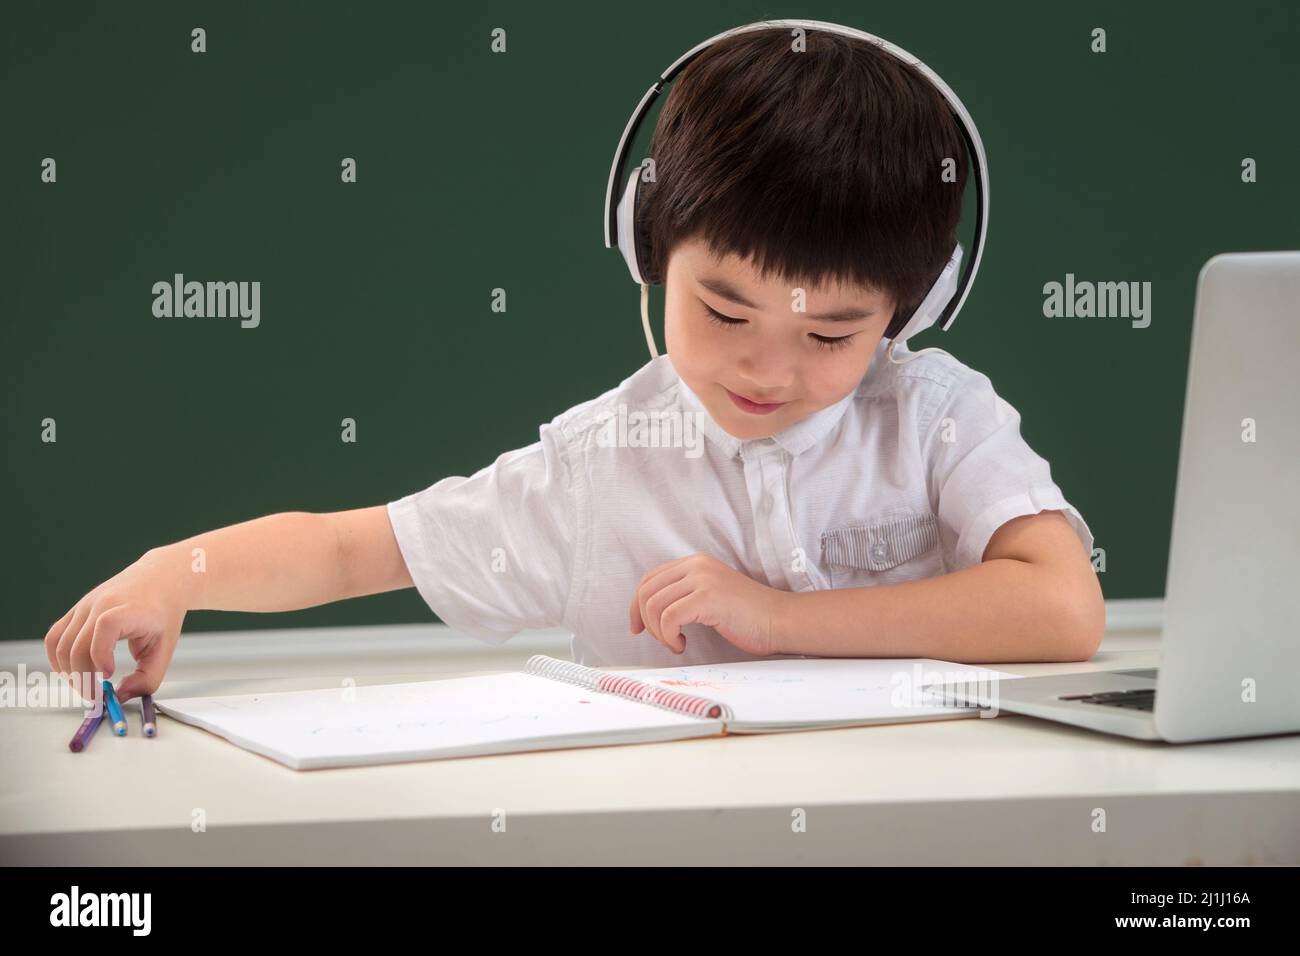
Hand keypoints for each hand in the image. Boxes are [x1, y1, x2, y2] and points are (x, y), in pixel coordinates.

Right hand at [44, 547, 190, 703]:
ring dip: (68, 670)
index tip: (108, 674)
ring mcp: (84, 606)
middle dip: (81, 677)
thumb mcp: (165, 648)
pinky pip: (55, 636)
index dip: (100, 655)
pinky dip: (58, 657)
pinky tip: (73, 670)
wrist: (159, 579)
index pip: (105, 627)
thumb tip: (120, 696)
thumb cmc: (163, 612)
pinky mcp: (75, 610)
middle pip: (76, 644)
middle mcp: (101, 603)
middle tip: (95, 696)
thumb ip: (148, 678)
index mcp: (127, 609)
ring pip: (59, 643)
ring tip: (86, 684)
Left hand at [629, 553, 783, 656]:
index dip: (636, 606)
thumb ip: (684, 594)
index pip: (649, 579)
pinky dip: (669, 637)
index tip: (638, 628)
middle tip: (662, 640)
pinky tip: (683, 644)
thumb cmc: (747, 616)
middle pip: (646, 592)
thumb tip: (648, 612)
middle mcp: (696, 565)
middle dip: (645, 622)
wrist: (779, 621)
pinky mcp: (707, 597)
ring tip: (676, 642)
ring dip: (659, 633)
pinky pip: (669, 618)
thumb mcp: (710, 595)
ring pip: (653, 606)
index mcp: (695, 563)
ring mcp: (702, 579)